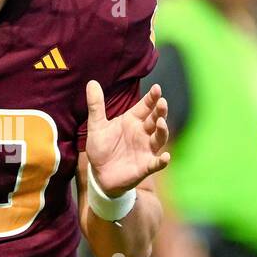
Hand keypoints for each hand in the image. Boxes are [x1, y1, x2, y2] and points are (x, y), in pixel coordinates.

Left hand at [85, 81, 169, 197]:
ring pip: (159, 138)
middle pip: (156, 119)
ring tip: (161, 122)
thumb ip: (96, 105)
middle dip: (160, 111)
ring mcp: (146, 149)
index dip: (152, 98)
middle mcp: (143, 133)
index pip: (145, 106)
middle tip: (162, 102)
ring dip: (162, 130)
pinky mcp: (145, 166)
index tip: (157, 88)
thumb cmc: (101, 148)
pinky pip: (156, 163)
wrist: (99, 174)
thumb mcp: (96, 126)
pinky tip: (165, 157)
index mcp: (132, 120)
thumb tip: (91, 82)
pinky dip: (162, 161)